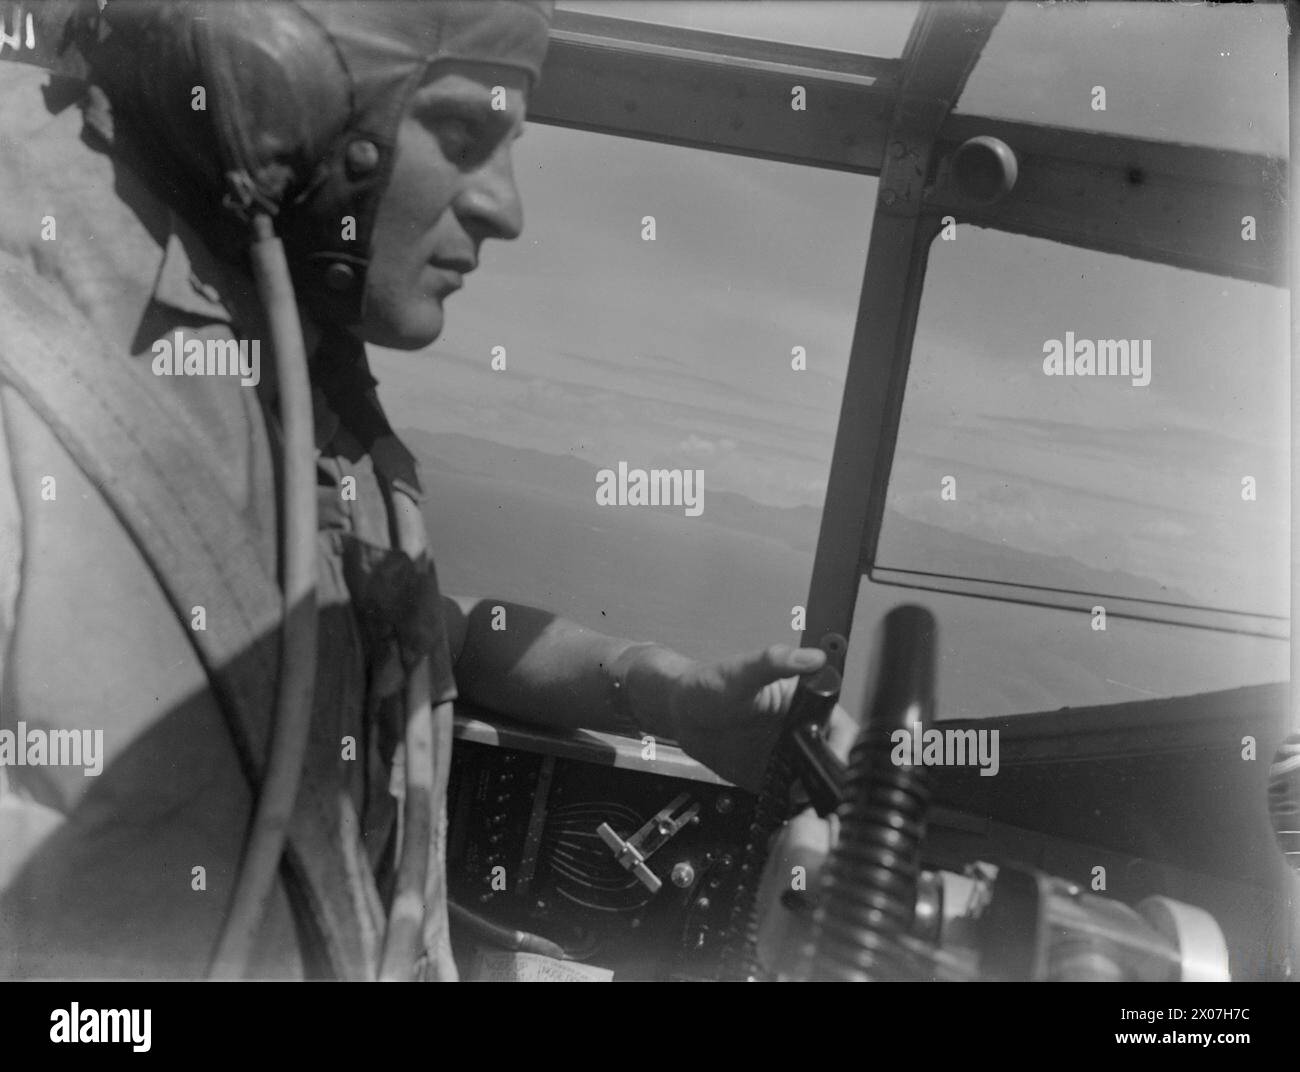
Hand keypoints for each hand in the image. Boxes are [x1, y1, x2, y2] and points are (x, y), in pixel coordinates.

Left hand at [662, 644, 856, 790]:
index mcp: (807, 704)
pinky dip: (798, 807)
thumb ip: (774, 662)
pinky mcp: (776, 780)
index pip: (842, 727)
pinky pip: (797, 799)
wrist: (684, 715)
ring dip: (818, 795)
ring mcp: (791, 758)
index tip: (836, 760)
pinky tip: (790, 806)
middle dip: (836, 777)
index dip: (845, 746)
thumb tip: (811, 656)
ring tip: (801, 799)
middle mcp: (805, 732)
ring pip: (820, 783)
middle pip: (838, 760)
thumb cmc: (712, 685)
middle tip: (819, 787)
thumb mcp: (743, 671)